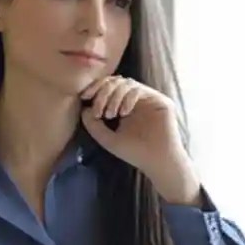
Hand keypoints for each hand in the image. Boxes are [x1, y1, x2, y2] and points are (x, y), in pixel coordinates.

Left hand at [79, 76, 201, 205]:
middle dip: (103, 92)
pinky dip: (128, 98)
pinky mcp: (161, 101)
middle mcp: (138, 100)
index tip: (85, 97)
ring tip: (110, 114)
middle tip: (98, 110)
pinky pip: (139, 89)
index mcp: (125, 106)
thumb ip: (93, 125)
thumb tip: (84, 108)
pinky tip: (124, 113)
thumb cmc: (135, 153)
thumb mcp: (108, 139)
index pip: (109, 87)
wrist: (157, 163)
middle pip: (116, 81)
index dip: (96, 88)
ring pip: (126, 83)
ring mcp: (150, 99)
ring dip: (114, 96)